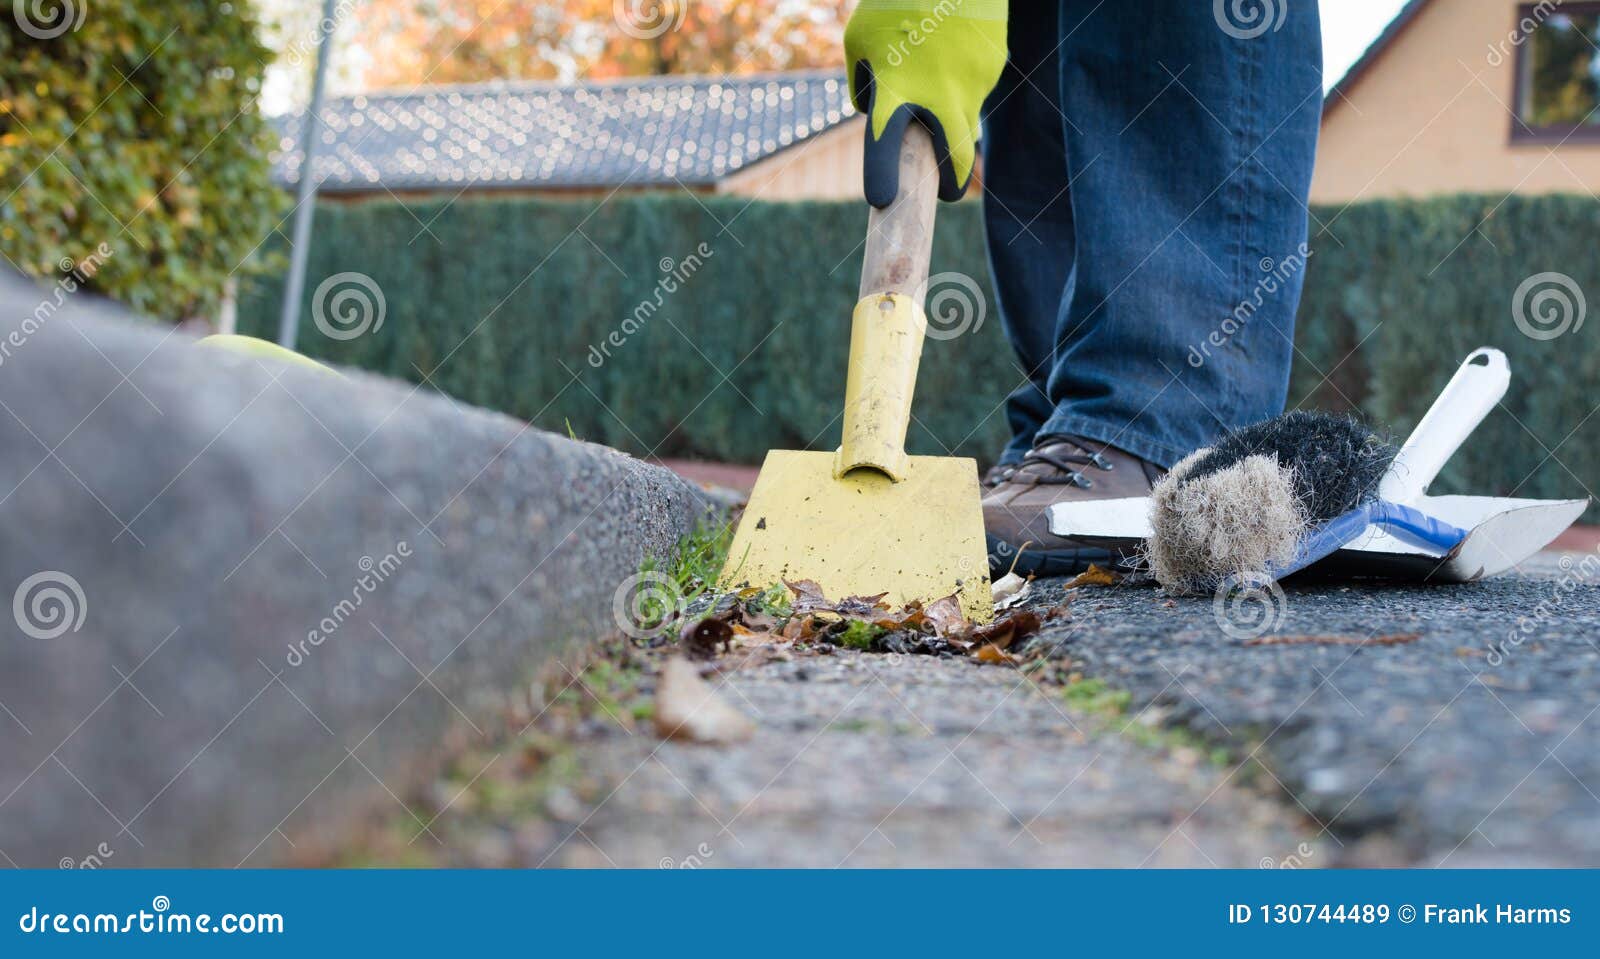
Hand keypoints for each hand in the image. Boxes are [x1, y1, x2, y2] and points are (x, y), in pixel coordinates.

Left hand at [844, 0, 1006, 205]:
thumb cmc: (895, 1)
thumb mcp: (860, 37)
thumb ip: (861, 83)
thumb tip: (874, 111)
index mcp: (895, 86)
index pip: (884, 145)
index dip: (881, 175)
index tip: (882, 199)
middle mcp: (937, 93)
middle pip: (953, 159)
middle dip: (952, 183)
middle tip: (948, 192)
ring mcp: (971, 83)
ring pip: (965, 117)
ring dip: (951, 110)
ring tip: (935, 66)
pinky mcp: (991, 70)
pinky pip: (973, 88)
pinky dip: (961, 78)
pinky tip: (952, 48)